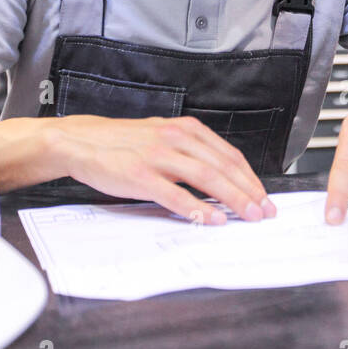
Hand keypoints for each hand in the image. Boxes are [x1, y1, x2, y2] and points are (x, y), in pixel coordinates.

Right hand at [48, 115, 275, 224]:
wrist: (83, 141)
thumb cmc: (123, 143)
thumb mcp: (163, 136)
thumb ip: (190, 152)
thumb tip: (220, 177)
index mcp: (185, 129)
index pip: (228, 155)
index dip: (250, 177)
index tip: (262, 196)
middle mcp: (176, 138)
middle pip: (223, 166)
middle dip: (248, 191)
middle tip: (264, 210)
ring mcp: (159, 156)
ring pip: (206, 177)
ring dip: (232, 199)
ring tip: (247, 215)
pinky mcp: (141, 175)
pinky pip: (176, 194)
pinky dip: (198, 209)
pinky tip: (212, 219)